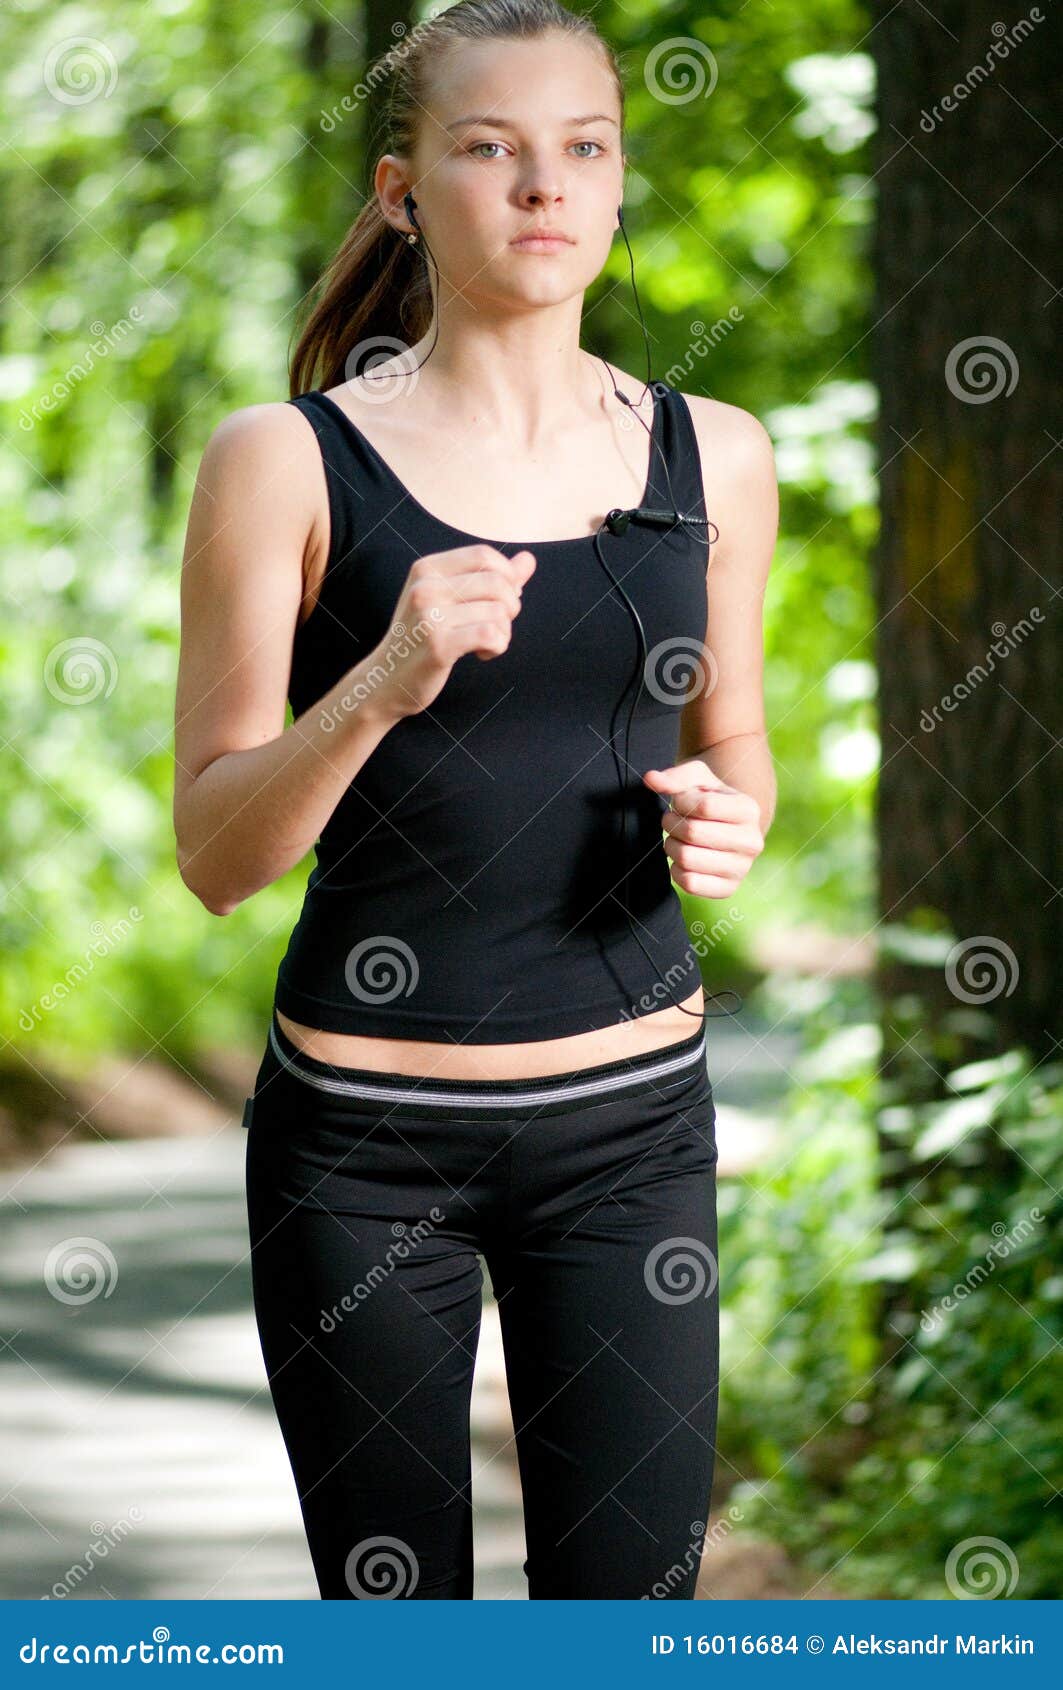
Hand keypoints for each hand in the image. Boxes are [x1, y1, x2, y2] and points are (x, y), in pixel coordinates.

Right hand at [373, 544, 536, 719]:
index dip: (506, 576)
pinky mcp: (438, 644)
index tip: (500, 600)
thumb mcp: (451, 600)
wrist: (386, 680)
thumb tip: (528, 559)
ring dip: (503, 632)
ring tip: (485, 643)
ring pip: (498, 611)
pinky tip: (482, 653)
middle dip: (510, 606)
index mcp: (427, 568)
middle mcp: (425, 586)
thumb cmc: (422, 638)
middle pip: (497, 582)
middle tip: (497, 625)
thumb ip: (492, 578)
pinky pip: (491, 634)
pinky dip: (498, 646)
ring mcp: (429, 615)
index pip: (484, 555)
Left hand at [642, 759, 764, 896]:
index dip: (682, 802)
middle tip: (673, 821)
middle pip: (692, 832)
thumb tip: (651, 779)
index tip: (681, 802)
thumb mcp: (696, 779)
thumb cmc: (708, 799)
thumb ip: (673, 777)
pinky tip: (683, 859)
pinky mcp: (728, 889)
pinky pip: (689, 883)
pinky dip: (676, 869)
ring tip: (677, 838)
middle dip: (672, 823)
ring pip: (687, 858)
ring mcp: (742, 868)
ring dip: (671, 846)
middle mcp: (752, 841)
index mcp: (749, 810)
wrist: (725, 829)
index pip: (704, 806)